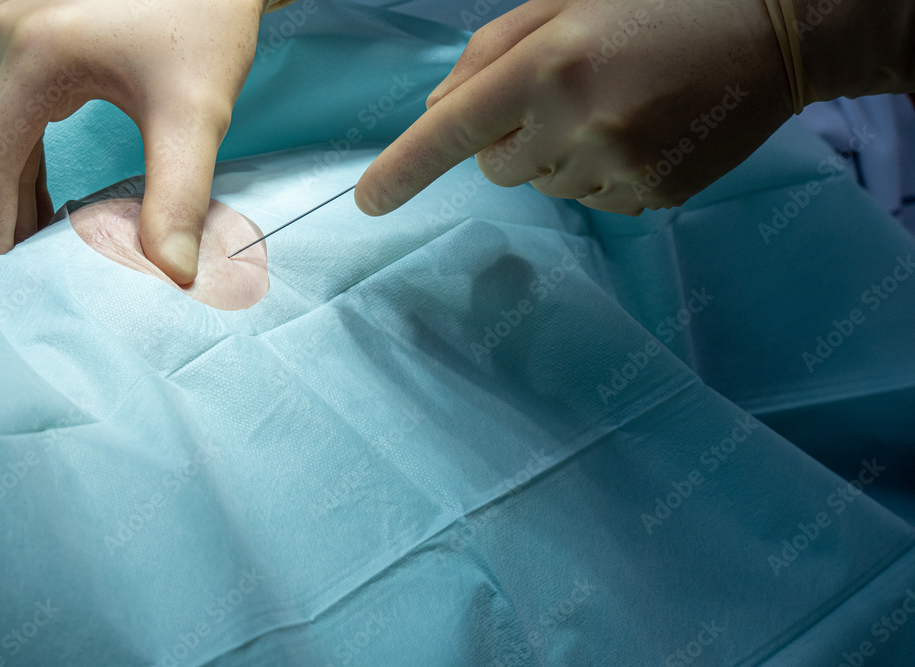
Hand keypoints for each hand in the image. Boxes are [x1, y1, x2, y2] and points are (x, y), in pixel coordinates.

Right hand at [0, 0, 275, 282]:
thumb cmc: (209, 17)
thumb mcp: (195, 111)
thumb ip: (180, 195)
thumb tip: (173, 272)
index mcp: (33, 54)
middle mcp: (10, 35)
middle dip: (3, 218)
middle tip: (19, 281)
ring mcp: (21, 29)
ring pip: (5, 130)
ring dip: (17, 191)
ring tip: (37, 253)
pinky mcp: (44, 30)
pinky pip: (23, 109)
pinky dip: (34, 159)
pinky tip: (53, 199)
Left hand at [355, 0, 793, 216]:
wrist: (775, 30)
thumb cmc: (659, 1)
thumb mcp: (565, 1)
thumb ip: (490, 53)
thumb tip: (439, 113)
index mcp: (548, 66)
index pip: (452, 132)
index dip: (403, 170)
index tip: (368, 202)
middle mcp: (577, 126)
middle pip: (496, 169)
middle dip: (508, 138)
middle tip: (562, 93)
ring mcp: (618, 170)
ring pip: (543, 188)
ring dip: (554, 155)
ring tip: (612, 106)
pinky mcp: (652, 197)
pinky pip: (591, 203)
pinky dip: (595, 175)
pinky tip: (638, 132)